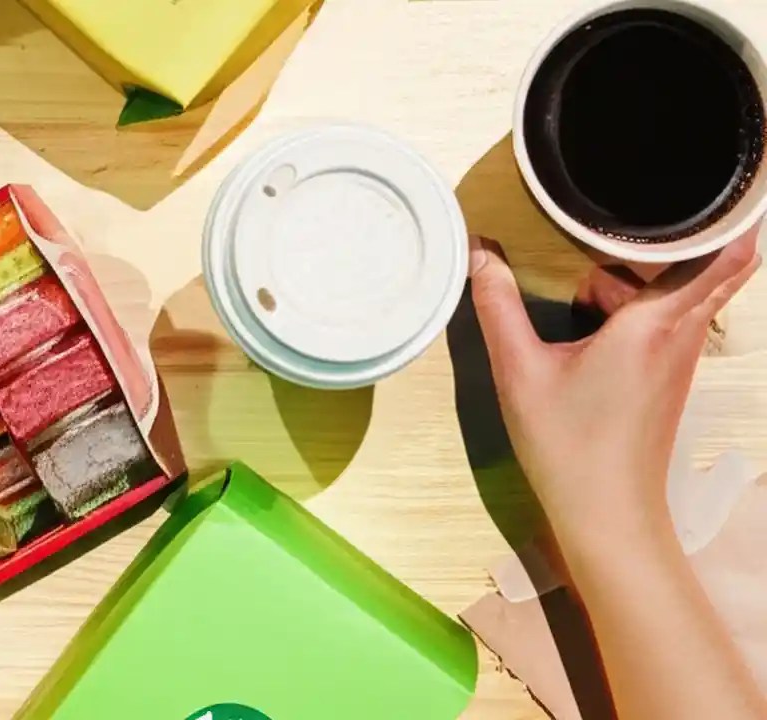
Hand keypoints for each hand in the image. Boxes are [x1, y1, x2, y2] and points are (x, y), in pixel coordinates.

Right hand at [468, 229, 760, 550]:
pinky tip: (586, 306)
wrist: (608, 515)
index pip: (728, 255)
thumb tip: (480, 253)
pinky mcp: (666, 375)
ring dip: (642, 270)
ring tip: (593, 253)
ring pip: (679, 289)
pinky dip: (634, 300)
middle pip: (702, 262)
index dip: (741, 213)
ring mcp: (678, 356)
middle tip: (632, 202)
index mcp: (656, 322)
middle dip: (669, 233)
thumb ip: (498, 306)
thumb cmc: (569, 446)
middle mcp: (681, 333)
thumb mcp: (519, 371)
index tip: (739, 175)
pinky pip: (664, 316)